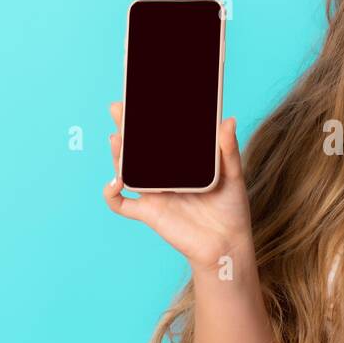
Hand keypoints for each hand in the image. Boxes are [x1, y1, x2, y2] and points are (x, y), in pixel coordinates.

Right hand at [102, 101, 253, 271]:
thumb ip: (228, 150)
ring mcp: (154, 193)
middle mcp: (163, 175)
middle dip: (125, 127)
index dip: (147, 119)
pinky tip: (116, 181)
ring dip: (117, 154)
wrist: (227, 243)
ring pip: (125, 169)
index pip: (159, 136)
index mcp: (181, 162)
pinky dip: (110, 193)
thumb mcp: (232, 174)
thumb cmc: (231, 208)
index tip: (141, 98)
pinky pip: (120, 203)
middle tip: (119, 108)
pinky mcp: (149, 212)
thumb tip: (229, 120)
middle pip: (137, 148)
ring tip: (117, 138)